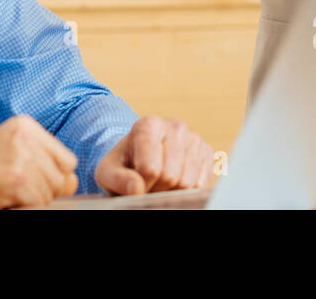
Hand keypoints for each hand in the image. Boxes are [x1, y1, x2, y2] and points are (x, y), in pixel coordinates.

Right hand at [0, 114, 77, 208]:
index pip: (66, 159)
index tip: (30, 178)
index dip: (53, 176)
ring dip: (32, 200)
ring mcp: (22, 157)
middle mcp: (26, 137)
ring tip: (6, 191)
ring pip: (51, 193)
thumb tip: (72, 183)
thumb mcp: (9, 153)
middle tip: (14, 187)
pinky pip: (39, 204)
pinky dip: (24, 207)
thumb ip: (43, 164)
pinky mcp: (16, 180)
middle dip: (44, 190)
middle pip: (62, 177)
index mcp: (26, 125)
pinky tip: (4, 198)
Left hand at [95, 115, 214, 195]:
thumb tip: (136, 188)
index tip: (134, 182)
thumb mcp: (108, 172)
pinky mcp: (207, 152)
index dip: (141, 185)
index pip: (150, 169)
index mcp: (149, 124)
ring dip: (172, 192)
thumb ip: (117, 179)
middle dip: (157, 189)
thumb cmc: (123, 164)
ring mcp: (194, 138)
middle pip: (170, 176)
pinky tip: (175, 181)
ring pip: (187, 183)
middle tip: (148, 184)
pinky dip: (187, 191)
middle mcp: (175, 126)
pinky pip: (201, 184)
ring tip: (160, 182)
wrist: (140, 157)